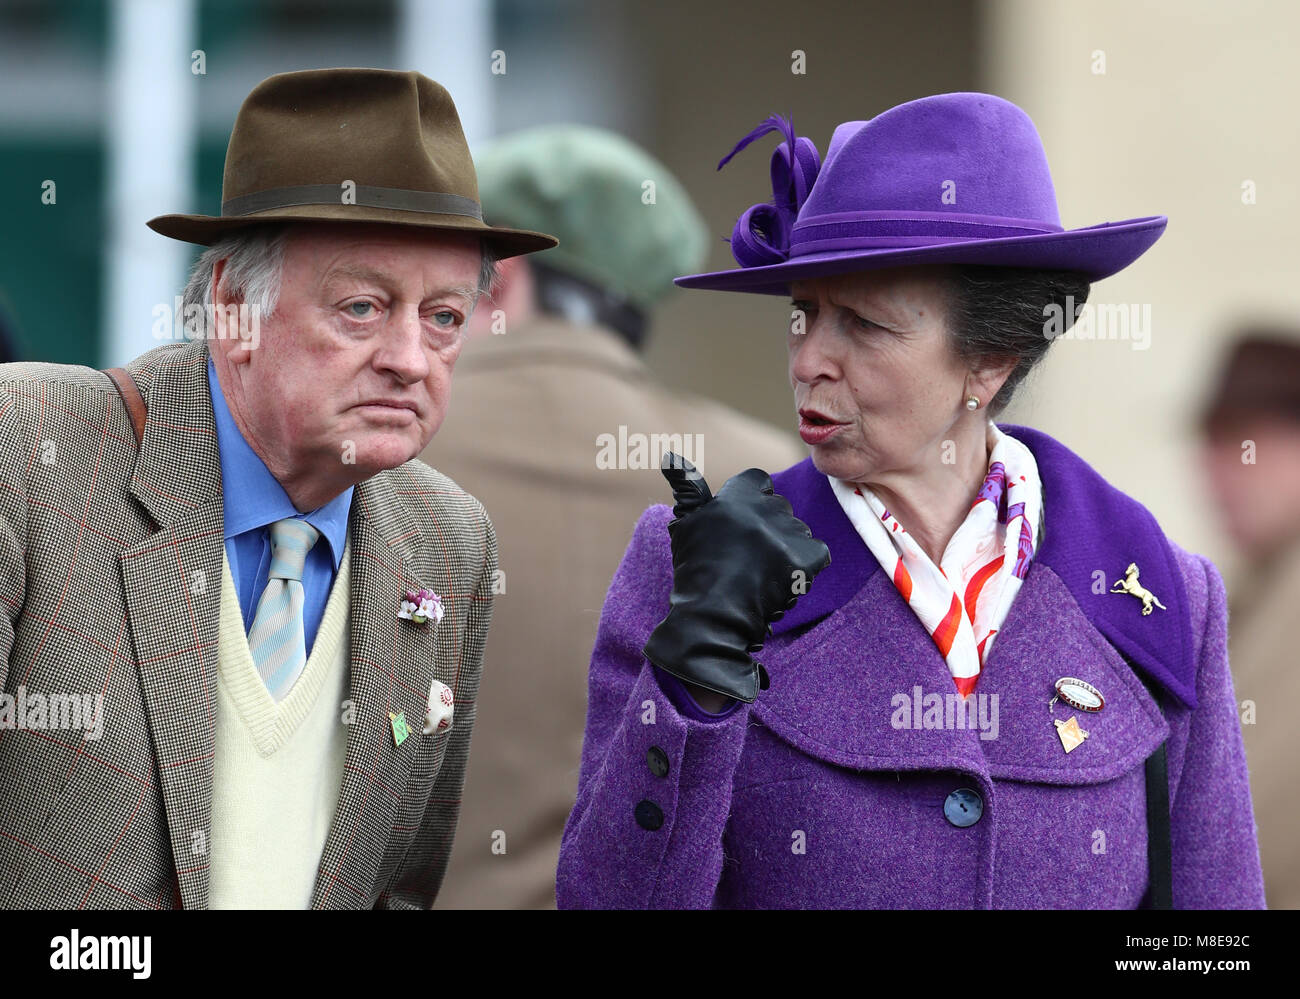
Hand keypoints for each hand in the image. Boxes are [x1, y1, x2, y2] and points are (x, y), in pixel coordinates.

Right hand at [643, 452, 829, 703]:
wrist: (712, 618)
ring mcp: (786, 534)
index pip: (758, 482)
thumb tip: (672, 457)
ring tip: (762, 570)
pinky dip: (805, 565)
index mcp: (735, 496)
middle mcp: (763, 509)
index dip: (751, 502)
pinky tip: (783, 578)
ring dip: (786, 547)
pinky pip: (817, 552)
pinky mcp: (805, 558)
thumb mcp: (687, 525)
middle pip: (779, 506)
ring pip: (798, 530)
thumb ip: (689, 488)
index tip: (741, 527)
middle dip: (768, 527)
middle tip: (748, 556)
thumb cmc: (696, 570)